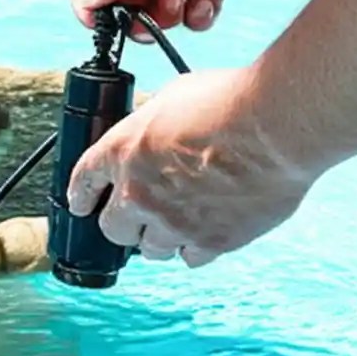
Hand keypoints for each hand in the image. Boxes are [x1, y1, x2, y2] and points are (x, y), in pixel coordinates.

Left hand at [66, 68, 319, 266]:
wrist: (274, 126)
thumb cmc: (230, 100)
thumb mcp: (174, 98)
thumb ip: (153, 126)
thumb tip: (155, 135)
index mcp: (122, 149)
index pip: (83, 181)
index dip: (81, 196)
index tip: (82, 206)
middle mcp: (139, 192)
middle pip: (113, 229)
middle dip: (123, 224)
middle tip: (137, 217)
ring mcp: (173, 222)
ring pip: (151, 250)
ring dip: (160, 237)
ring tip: (177, 222)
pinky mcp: (211, 241)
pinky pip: (191, 257)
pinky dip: (195, 247)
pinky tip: (205, 232)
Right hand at [71, 0, 280, 36]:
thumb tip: (90, 2)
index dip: (88, 2)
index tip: (96, 22)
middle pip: (123, 4)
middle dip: (129, 18)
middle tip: (138, 20)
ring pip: (159, 16)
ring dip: (164, 17)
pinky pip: (197, 14)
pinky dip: (198, 17)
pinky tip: (203, 2)